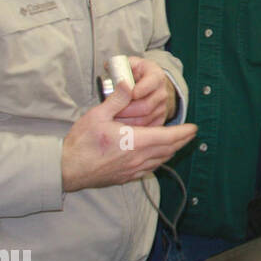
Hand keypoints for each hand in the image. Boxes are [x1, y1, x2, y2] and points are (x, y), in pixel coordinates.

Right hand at [61, 85, 196, 193]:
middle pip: (168, 149)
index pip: (168, 137)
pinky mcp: (126, 177)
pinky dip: (159, 161)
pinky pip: (150, 169)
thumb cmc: (81, 142)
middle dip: (182, 141)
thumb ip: (117, 99)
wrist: (67, 169)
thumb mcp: (97, 115)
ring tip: (177, 143)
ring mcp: (133, 169)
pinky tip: (158, 157)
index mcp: (136, 141)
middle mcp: (139, 157)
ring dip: (171, 151)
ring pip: (161, 160)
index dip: (183, 132)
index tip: (194, 128)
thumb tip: (129, 83)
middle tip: (191, 134)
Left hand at [116, 58, 176, 126]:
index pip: (151, 83)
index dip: (140, 89)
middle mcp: (162, 93)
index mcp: (156, 76)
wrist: (150, 86)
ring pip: (144, 120)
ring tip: (113, 119)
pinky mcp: (160, 120)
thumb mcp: (130, 65)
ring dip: (127, 121)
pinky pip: (146, 129)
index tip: (128, 93)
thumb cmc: (136, 75)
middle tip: (111, 111)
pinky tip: (120, 126)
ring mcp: (162, 108)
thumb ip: (119, 66)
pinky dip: (132, 129)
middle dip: (126, 110)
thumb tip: (108, 68)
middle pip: (146, 106)